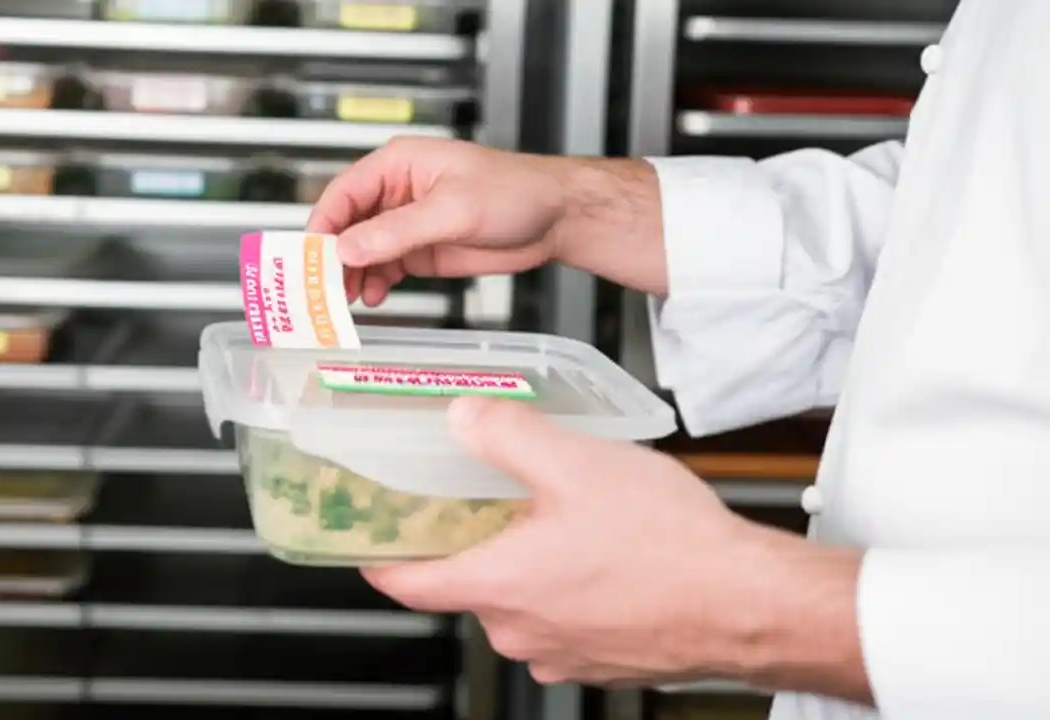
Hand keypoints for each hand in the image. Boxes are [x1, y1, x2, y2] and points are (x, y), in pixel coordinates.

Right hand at [306, 138, 667, 306]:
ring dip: (351, 275)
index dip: (322, 227)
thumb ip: (397, 231)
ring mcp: (406, 224)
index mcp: (398, 166)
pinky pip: (383, 267)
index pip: (343, 195)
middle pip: (346, 225)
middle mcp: (395, 193)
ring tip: (347, 300)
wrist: (556, 219)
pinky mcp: (420, 250)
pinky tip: (374, 297)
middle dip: (332, 258)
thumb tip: (348, 247)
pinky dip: (374, 283)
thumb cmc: (515, 192)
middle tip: (322, 290)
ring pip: (361, 251)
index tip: (309, 259)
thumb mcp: (453, 210)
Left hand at [363, 398, 869, 699]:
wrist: (750, 604)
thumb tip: (462, 420)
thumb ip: (506, 436)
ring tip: (560, 517)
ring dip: (526, 563)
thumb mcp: (576, 464)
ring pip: (519, 601)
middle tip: (490, 498)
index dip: (378, 557)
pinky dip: (567, 588)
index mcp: (498, 585)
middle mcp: (519, 631)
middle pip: (466, 584)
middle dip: (473, 541)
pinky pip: (562, 619)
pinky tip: (602, 553)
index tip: (367, 540)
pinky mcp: (602, 660)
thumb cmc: (670, 547)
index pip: (404, 582)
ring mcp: (562, 652)